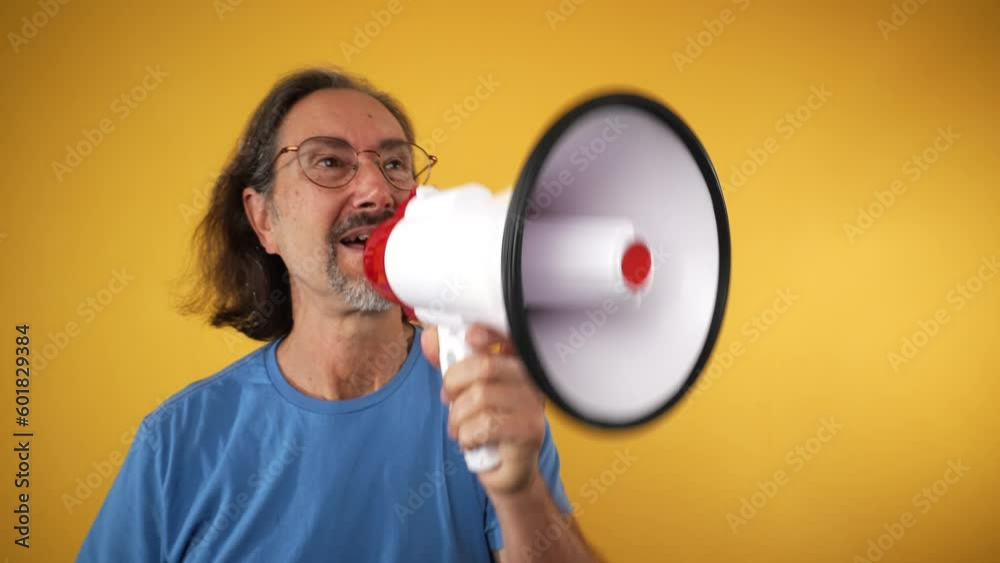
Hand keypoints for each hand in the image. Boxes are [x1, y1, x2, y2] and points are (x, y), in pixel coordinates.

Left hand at [421, 324, 546, 498]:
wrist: (507, 471)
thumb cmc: (487, 427)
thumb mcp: (464, 392)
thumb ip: (449, 363)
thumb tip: (429, 338)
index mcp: (515, 364)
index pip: (509, 334)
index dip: (489, 332)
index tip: (470, 339)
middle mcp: (530, 380)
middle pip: (485, 366)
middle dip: (454, 383)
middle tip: (448, 397)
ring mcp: (533, 405)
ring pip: (480, 397)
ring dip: (457, 417)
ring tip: (460, 428)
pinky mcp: (530, 431)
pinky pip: (486, 425)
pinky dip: (467, 435)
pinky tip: (471, 441)